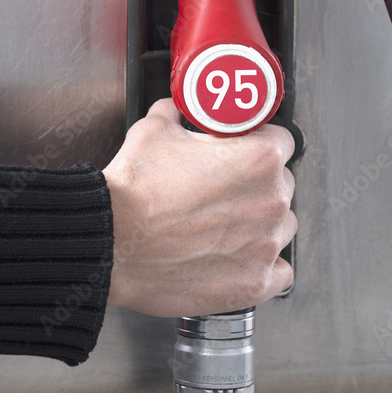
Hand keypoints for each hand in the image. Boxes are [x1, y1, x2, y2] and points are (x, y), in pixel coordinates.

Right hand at [103, 98, 295, 316]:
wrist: (109, 241)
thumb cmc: (132, 190)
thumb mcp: (154, 130)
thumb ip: (179, 112)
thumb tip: (178, 109)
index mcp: (259, 157)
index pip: (282, 142)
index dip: (258, 146)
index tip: (242, 156)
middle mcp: (271, 201)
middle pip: (282, 186)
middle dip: (257, 188)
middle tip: (222, 194)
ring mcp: (266, 245)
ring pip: (281, 228)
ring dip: (261, 226)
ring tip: (223, 228)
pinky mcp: (254, 283)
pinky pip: (280, 272)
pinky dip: (263, 266)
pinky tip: (237, 259)